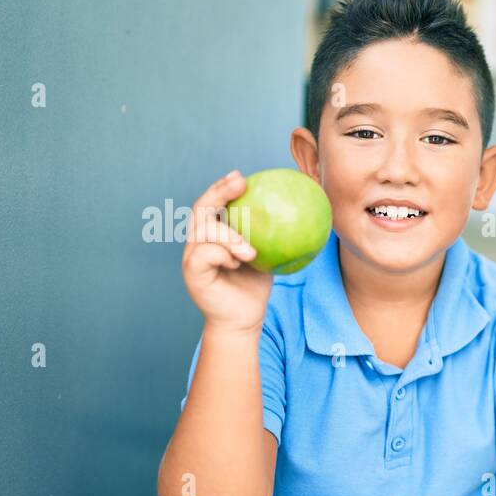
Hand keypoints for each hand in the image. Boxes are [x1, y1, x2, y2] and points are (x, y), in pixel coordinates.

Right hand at [182, 169, 273, 332]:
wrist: (244, 319)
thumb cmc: (255, 286)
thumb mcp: (268, 256)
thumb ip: (273, 235)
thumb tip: (302, 210)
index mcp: (213, 233)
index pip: (213, 203)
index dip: (223, 187)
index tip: (241, 176)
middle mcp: (199, 241)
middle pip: (201, 209)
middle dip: (219, 192)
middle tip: (240, 183)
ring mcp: (192, 256)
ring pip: (203, 230)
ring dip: (228, 235)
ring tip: (250, 250)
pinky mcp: (193, 272)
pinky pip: (204, 254)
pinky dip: (223, 254)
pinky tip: (238, 261)